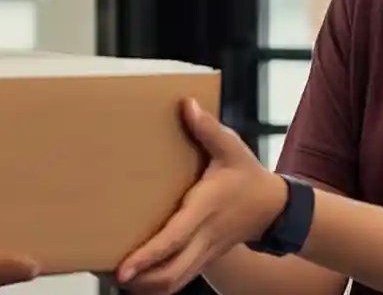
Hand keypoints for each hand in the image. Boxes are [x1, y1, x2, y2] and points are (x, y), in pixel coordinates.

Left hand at [116, 98, 288, 293]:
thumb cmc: (247, 175)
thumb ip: (208, 128)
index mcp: (205, 210)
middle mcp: (204, 237)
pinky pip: (180, 278)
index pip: (173, 240)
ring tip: (117, 277)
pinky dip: (158, 283)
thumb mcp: (232, 148)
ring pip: (174, 282)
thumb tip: (186, 105)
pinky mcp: (204, 258)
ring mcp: (205, 253)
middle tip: (108, 274)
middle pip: (171, 274)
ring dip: (146, 286)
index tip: (124, 268)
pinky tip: (137, 276)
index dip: (147, 256)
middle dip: (140, 280)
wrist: (274, 208)